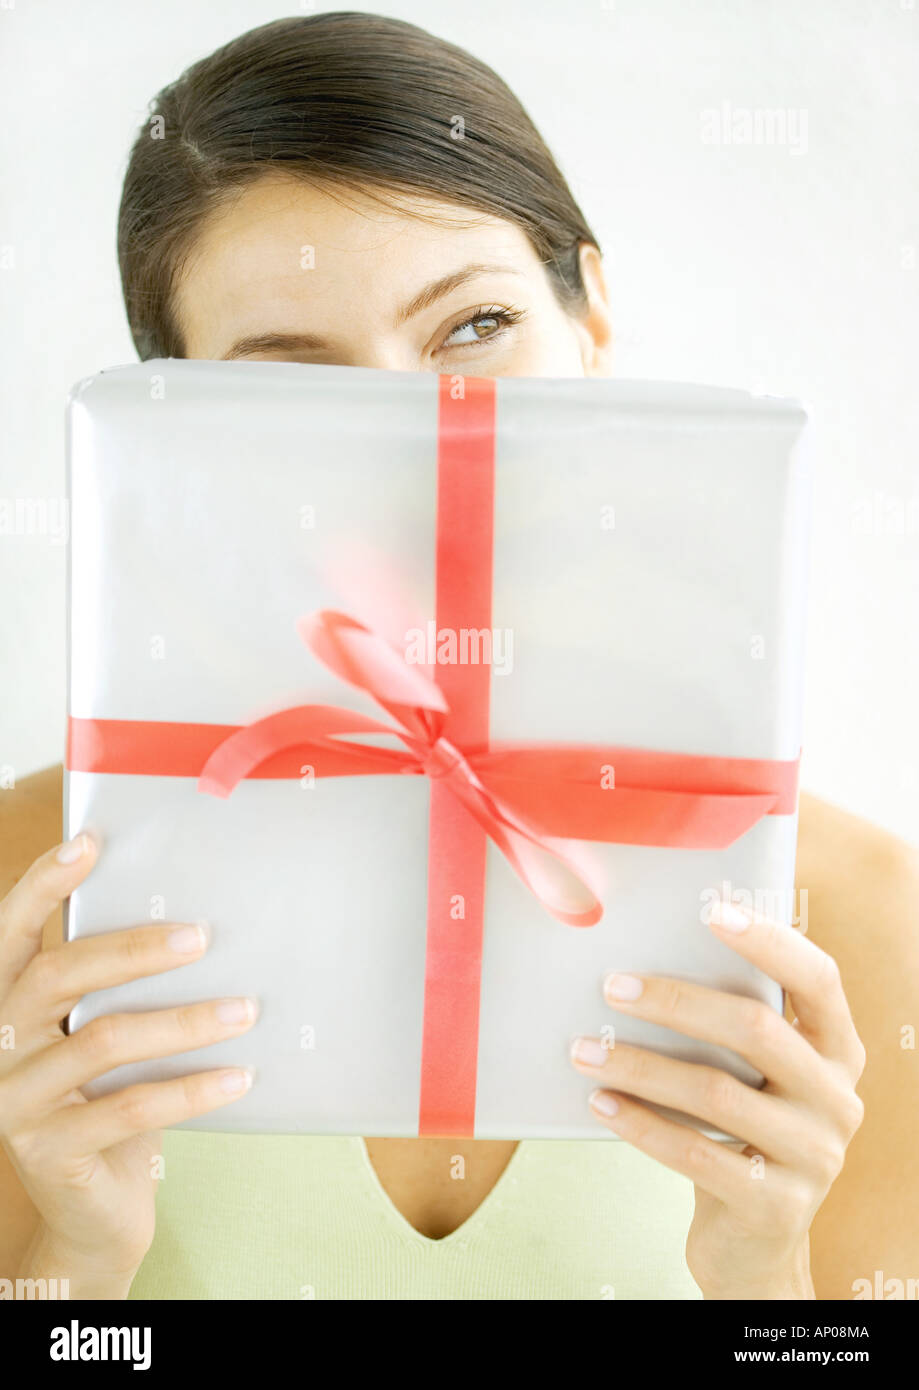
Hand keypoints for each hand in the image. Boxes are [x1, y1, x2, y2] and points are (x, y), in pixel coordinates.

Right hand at [0, 833, 256, 1286]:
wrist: (92, 1212)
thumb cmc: (108, 1103)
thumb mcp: (103, 1039)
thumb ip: (118, 991)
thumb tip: (194, 926)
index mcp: (5, 1003)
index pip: (11, 932)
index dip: (44, 884)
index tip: (88, 842)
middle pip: (60, 975)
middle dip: (134, 949)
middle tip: (201, 936)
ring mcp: (14, 1100)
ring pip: (104, 1040)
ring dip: (184, 1022)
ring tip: (244, 1009)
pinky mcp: (47, 1150)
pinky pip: (130, 1107)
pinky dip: (192, 1087)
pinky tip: (240, 1075)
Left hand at [569, 897, 865, 1298]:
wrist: (754, 1239)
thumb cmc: (739, 1127)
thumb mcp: (753, 1075)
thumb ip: (728, 1023)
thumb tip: (645, 954)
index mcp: (837, 1048)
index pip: (818, 978)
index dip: (770, 940)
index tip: (712, 909)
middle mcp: (837, 1097)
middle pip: (756, 1029)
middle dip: (677, 1000)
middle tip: (613, 985)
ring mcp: (815, 1156)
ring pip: (716, 1093)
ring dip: (641, 1065)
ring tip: (584, 1049)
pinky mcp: (776, 1206)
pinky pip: (696, 1155)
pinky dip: (641, 1124)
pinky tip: (600, 1101)